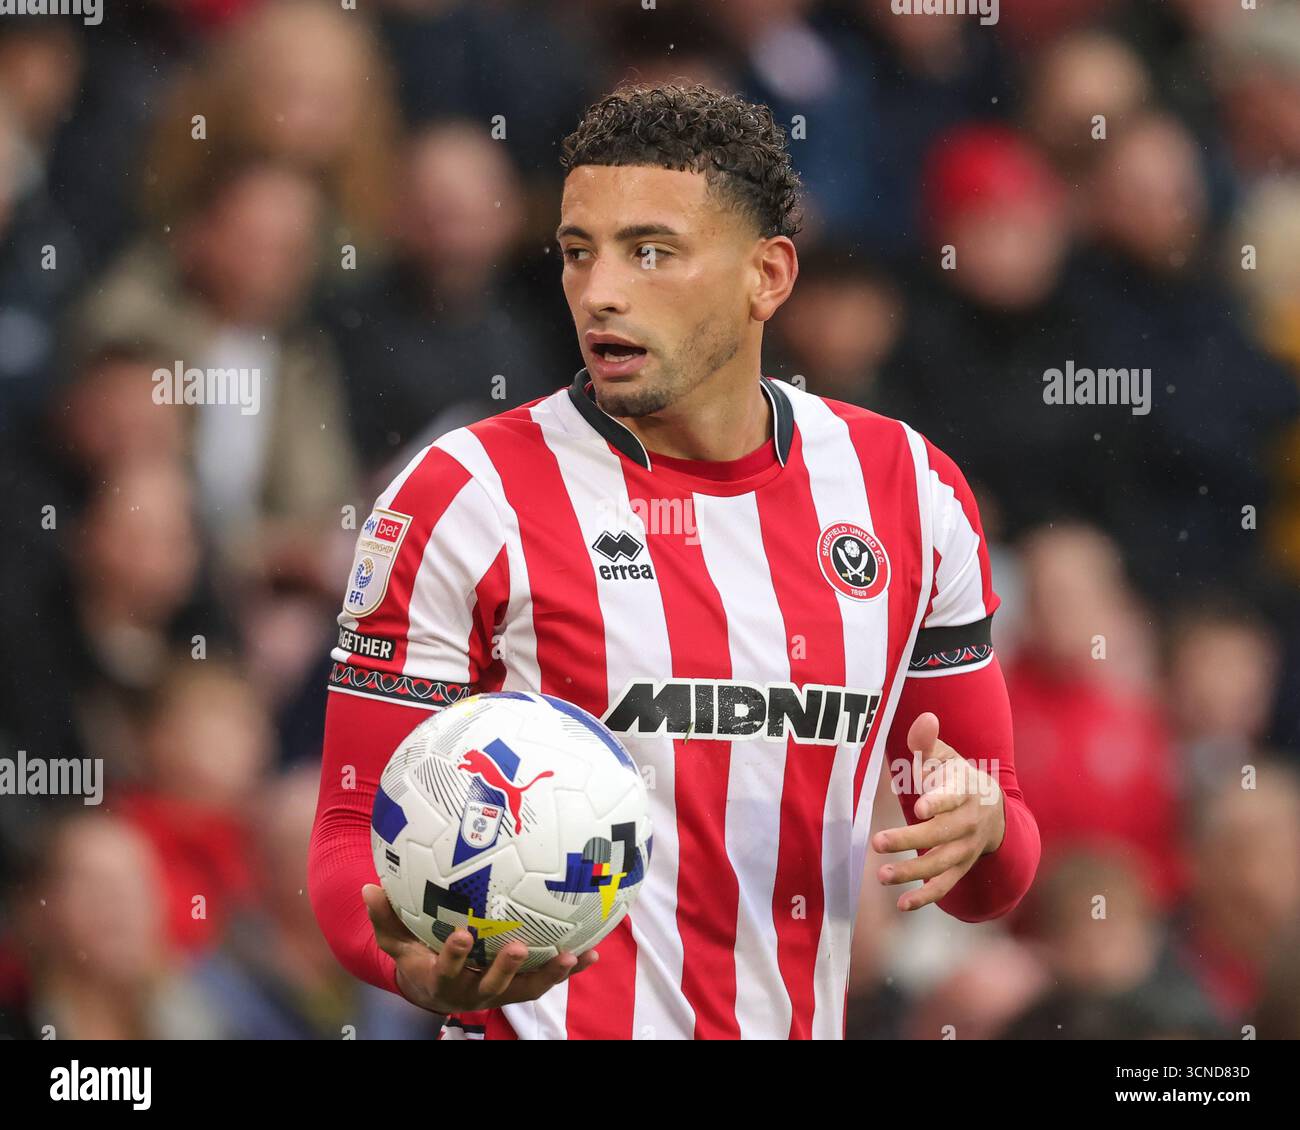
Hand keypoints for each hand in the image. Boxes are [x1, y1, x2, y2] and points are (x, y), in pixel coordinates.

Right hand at [363, 884, 597, 1014]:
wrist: (436, 985)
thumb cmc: (416, 953)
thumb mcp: (396, 940)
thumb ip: (385, 917)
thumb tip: (369, 888)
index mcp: (442, 980)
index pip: (446, 970)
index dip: (454, 956)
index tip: (463, 934)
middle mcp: (473, 991)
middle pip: (491, 988)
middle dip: (504, 970)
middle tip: (518, 946)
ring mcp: (501, 991)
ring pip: (526, 989)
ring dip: (550, 975)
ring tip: (572, 956)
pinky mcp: (521, 987)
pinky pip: (547, 979)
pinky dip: (570, 969)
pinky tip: (594, 952)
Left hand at [872, 712, 1005, 911]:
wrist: (992, 808)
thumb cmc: (955, 777)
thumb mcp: (945, 756)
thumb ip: (928, 742)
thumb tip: (925, 719)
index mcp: (964, 790)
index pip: (953, 797)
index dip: (938, 801)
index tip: (919, 807)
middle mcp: (968, 821)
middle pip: (942, 834)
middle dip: (910, 840)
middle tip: (877, 843)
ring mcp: (966, 847)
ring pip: (942, 863)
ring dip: (913, 872)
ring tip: (883, 875)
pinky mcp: (961, 867)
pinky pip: (946, 885)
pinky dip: (927, 897)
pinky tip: (903, 904)